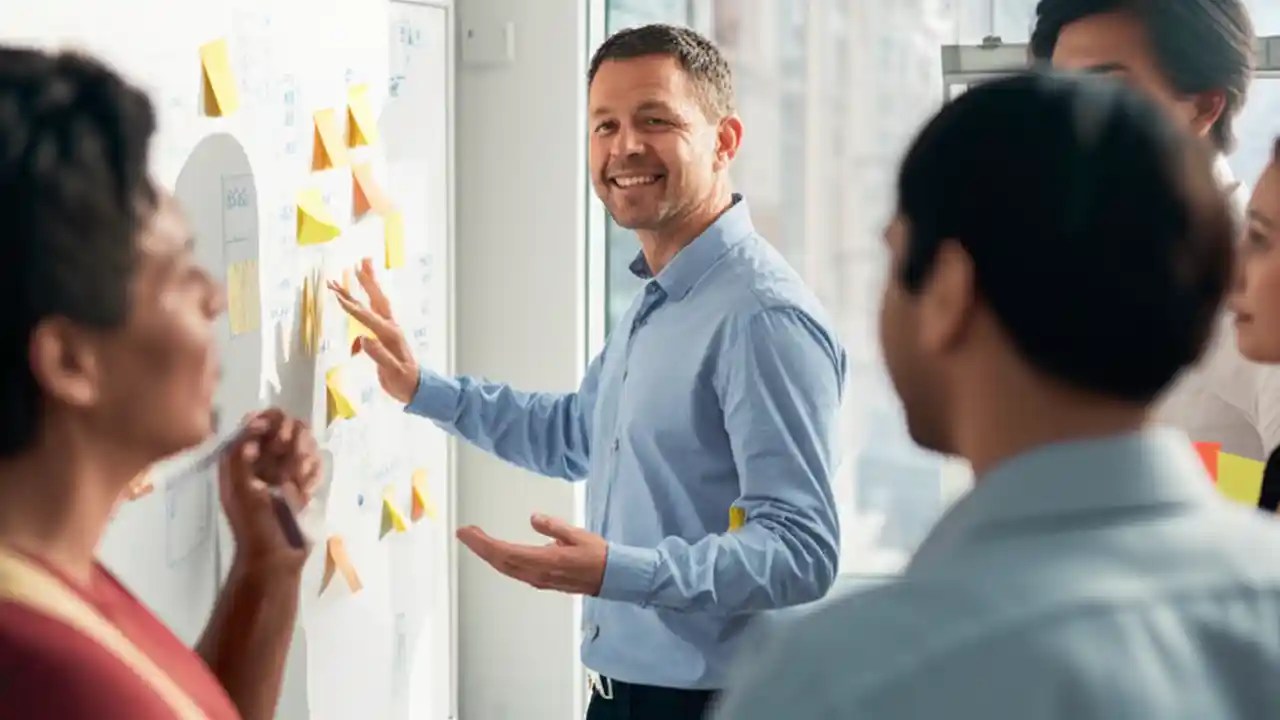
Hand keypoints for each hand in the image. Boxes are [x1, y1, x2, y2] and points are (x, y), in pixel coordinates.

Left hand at [221, 409, 321, 573]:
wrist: (277, 557)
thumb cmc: (254, 525)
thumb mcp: (240, 488)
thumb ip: (241, 452)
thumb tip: (257, 421)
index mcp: (243, 457)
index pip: (260, 420)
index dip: (273, 422)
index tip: (281, 438)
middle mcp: (265, 458)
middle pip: (289, 427)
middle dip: (295, 444)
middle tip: (291, 468)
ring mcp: (286, 469)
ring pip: (306, 444)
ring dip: (305, 462)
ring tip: (298, 486)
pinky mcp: (304, 481)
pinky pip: (316, 464)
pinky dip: (313, 476)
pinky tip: (305, 494)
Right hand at [328, 258, 419, 403]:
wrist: (416, 386)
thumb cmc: (404, 381)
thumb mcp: (392, 372)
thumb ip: (379, 356)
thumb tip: (363, 339)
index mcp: (390, 335)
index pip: (368, 318)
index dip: (352, 307)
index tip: (337, 295)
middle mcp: (390, 327)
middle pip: (377, 299)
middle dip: (368, 281)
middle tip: (361, 261)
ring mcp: (389, 328)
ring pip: (376, 301)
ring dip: (368, 283)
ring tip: (361, 266)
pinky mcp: (386, 332)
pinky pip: (373, 311)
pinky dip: (365, 299)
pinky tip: (359, 294)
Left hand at [456, 513, 606, 594]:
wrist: (612, 577)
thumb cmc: (597, 554)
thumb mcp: (577, 535)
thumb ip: (553, 527)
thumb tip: (533, 518)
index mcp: (545, 561)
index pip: (505, 552)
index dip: (483, 543)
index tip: (467, 532)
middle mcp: (538, 574)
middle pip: (500, 562)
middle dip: (480, 547)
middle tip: (465, 532)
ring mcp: (539, 580)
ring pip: (506, 569)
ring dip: (488, 555)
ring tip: (477, 540)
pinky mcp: (542, 581)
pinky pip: (515, 572)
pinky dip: (501, 561)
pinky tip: (497, 553)